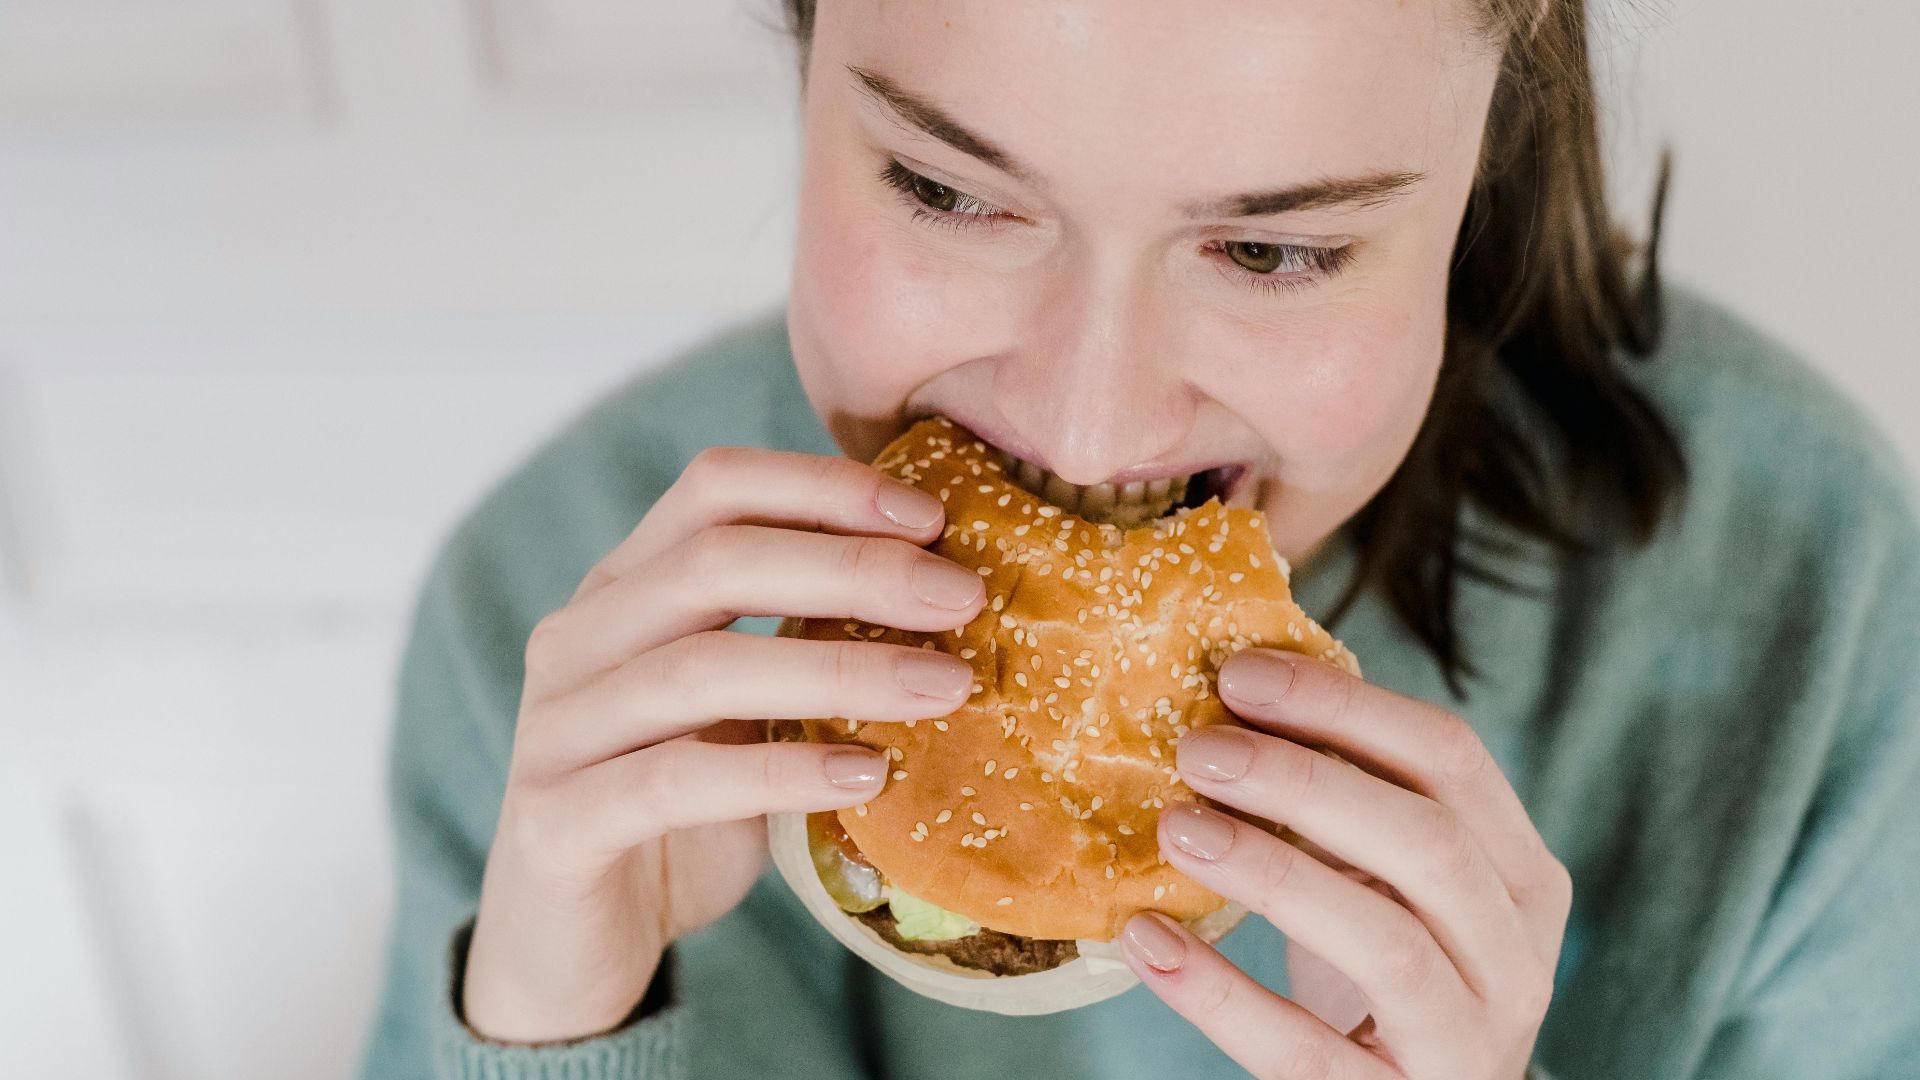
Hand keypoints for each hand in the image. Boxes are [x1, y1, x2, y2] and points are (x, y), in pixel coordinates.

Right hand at [461, 447, 986, 1042]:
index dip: (823, 487)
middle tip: (962, 597)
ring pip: (699, 668)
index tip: (932, 516)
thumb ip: (802, 645)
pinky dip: (780, 773)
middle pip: (713, 561)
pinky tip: (866, 777)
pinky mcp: (557, 823)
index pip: (715, 488)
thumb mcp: (744, 714)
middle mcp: (577, 639)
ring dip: (839, 670)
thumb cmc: (680, 816)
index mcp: (623, 588)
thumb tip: (948, 593)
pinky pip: (675, 782)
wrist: (575, 952)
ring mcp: (556, 730)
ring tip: (945, 687)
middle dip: (853, 568)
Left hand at [1117, 649, 1570, 1079]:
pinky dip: (1220, 994)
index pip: (1453, 760)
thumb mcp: (1390, 885)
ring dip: (1271, 873)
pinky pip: (1305, 1052)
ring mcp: (1468, 1043)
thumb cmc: (1388, 979)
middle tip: (1197, 748)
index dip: (1344, 706)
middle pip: (1428, 842)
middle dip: (1305, 781)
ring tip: (1176, 829)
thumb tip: (1231, 694)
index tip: (1238, 673)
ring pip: (1387, 945)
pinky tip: (1149, 939)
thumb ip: (1346, 804)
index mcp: (1520, 877)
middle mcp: (1515, 959)